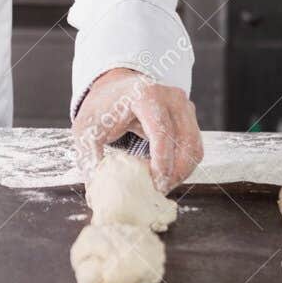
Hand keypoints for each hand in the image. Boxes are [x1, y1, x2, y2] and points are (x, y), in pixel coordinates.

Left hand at [71, 68, 202, 192]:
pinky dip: (184, 165)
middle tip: (158, 191)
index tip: (155, 183)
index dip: (161, 160)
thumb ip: (88, 159)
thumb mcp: (86, 131)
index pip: (161, 131)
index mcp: (144, 95)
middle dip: (174, 172)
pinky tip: (167, 176)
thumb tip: (95, 192)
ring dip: (181, 172)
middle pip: (184, 141)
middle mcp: (170, 97)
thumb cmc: (102, 109)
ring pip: (194, 147)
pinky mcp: (189, 116)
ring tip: (162, 186)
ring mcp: (183, 105)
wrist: (115, 90)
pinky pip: (194, 146)